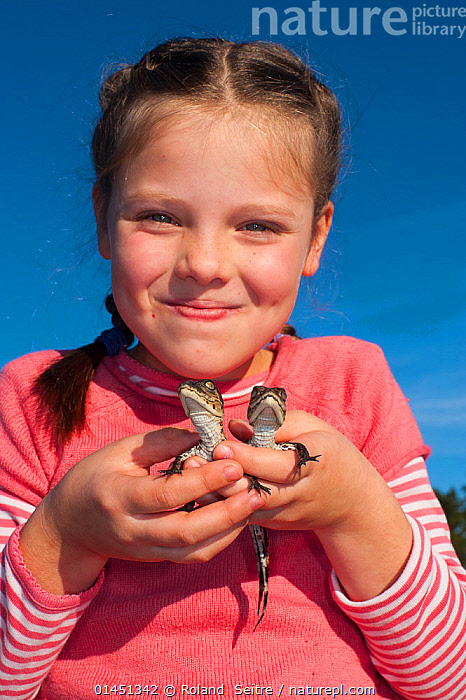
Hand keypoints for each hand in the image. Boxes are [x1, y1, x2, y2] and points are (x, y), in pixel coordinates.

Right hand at [19, 428, 263, 594]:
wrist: (70, 525)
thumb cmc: (96, 478)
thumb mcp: (120, 451)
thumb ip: (162, 442)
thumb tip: (202, 434)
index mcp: (119, 496)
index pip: (167, 494)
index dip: (203, 480)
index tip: (233, 463)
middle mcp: (132, 529)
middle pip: (185, 531)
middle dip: (225, 513)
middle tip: (255, 491)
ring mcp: (144, 549)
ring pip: (192, 551)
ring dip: (228, 530)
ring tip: (253, 504)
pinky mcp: (156, 558)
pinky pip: (192, 556)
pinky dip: (219, 541)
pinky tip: (237, 519)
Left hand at [191, 411, 412, 600]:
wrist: (351, 504)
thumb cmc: (331, 455)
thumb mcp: (314, 429)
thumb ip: (276, 424)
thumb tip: (236, 426)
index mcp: (313, 466)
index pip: (274, 465)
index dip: (245, 455)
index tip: (219, 444)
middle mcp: (297, 495)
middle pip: (255, 490)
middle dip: (222, 477)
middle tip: (193, 460)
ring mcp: (283, 514)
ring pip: (243, 507)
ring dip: (214, 492)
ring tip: (189, 473)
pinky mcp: (270, 523)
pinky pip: (240, 514)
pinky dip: (218, 502)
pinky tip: (197, 486)